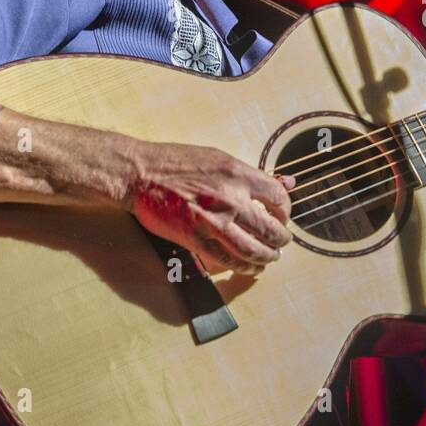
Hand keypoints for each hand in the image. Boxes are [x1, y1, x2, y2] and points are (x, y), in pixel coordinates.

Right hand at [124, 141, 294, 275]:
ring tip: (270, 258)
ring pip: (253, 250)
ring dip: (267, 258)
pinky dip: (243, 267)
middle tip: (281, 243)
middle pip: (271, 229)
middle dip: (281, 240)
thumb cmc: (176, 163)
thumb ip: (249, 174)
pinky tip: (249, 267)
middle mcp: (231, 199)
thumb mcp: (219, 158)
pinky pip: (228, 260)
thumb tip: (282, 183)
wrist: (140, 174)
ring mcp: (214, 222)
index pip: (279, 198)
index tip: (282, 217)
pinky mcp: (196, 240)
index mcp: (239, 175)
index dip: (285, 211)